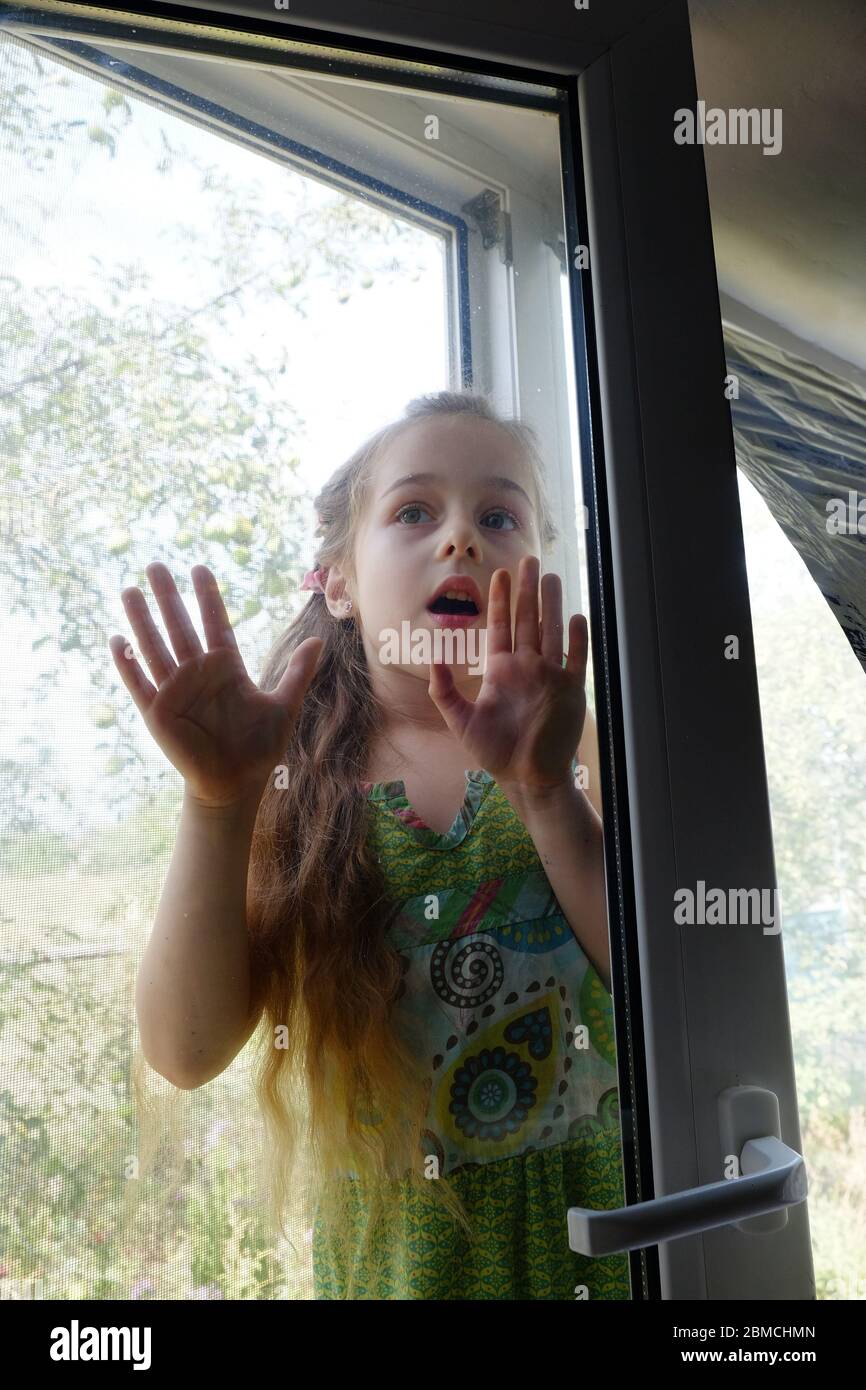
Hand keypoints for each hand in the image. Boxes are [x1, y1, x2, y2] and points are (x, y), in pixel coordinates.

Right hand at [108, 561, 322, 809]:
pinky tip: (117, 640)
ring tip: (129, 591)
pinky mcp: (158, 713)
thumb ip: (297, 673)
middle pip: (180, 627)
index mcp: (225, 667)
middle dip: (168, 597)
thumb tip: (317, 642)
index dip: (208, 597)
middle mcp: (197, 673)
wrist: (236, 783)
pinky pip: (138, 684)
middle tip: (155, 564)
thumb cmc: (258, 746)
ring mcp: (175, 691)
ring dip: (141, 620)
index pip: (215, 623)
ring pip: (155, 648)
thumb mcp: (283, 706)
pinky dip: (127, 665)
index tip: (200, 569)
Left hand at [427, 555, 586, 795]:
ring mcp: (549, 676)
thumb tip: (432, 656)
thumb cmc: (494, 751)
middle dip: (527, 590)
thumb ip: (445, 689)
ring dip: (551, 605)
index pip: (501, 626)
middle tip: (530, 559)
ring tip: (551, 577)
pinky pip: (575, 659)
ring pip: (551, 632)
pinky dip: (576, 639)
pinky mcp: (569, 690)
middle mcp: (526, 667)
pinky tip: (575, 617)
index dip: (500, 599)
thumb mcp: (460, 720)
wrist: (526, 777)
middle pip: (527, 620)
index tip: (500, 573)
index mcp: (501, 670)